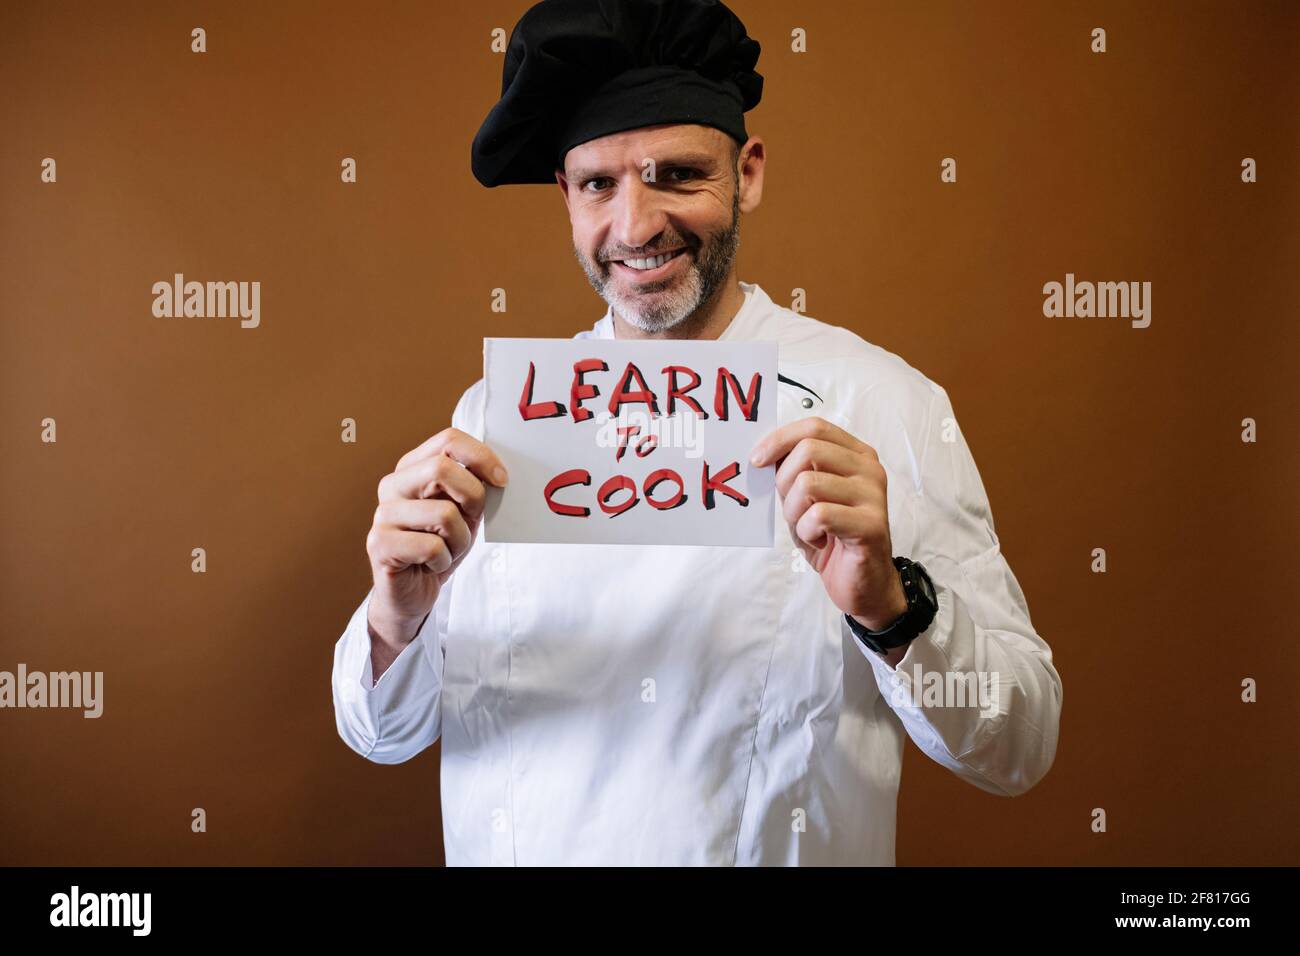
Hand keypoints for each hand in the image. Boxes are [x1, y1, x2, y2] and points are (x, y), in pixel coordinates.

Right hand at [366, 427, 507, 646]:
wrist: (412, 594)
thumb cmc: (440, 548)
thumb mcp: (465, 512)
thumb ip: (475, 487)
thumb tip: (499, 470)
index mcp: (413, 468)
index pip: (448, 440)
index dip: (481, 457)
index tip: (502, 480)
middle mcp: (393, 485)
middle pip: (442, 468)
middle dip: (473, 499)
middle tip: (470, 522)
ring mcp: (383, 514)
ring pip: (444, 513)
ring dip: (460, 539)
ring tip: (447, 549)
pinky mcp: (379, 544)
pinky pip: (432, 546)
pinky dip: (444, 560)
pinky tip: (430, 565)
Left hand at [750, 417, 906, 630]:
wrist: (862, 582)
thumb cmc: (832, 537)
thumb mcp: (806, 498)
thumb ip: (793, 472)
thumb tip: (761, 454)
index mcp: (856, 454)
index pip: (814, 426)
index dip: (779, 439)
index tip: (756, 460)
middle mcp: (869, 469)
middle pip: (809, 450)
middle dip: (784, 481)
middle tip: (791, 508)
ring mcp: (873, 495)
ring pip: (809, 483)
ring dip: (794, 512)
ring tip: (808, 528)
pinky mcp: (871, 525)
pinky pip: (819, 515)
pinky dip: (807, 532)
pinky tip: (820, 540)